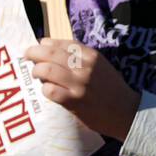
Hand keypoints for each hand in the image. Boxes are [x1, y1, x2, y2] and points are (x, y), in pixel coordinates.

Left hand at [25, 39, 140, 141]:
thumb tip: (48, 46)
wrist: (127, 111)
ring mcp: (79, 84)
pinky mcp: (74, 101)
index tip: (39, 46)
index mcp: (92, 56)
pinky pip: (49, 91)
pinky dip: (44, 89)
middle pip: (50, 54)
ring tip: (38, 75)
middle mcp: (85, 67)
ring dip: (37, 71)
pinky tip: (48, 91)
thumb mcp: (101, 66)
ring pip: (46, 70)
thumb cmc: (111, 88)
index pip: (62, 43)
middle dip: (34, 53)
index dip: (46, 43)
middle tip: (28, 56)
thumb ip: (80, 57)